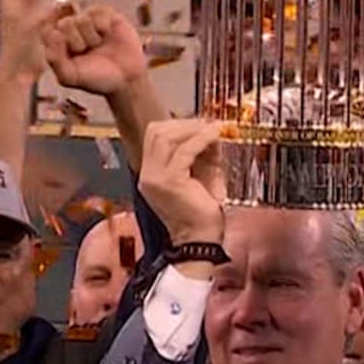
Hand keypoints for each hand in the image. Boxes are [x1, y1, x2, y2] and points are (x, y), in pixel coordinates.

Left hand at [44, 5, 149, 96]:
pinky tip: (106, 34)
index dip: (55, 37)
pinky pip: (98, 11)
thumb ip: (55, 61)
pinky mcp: (106, 15)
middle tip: (85, 51)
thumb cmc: (96, 78)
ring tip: (97, 45)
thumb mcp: (70, 76)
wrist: (126, 79)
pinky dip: (102, 25)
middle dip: (76, 41)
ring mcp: (89, 20)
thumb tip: (53, 34)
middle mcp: (72, 28)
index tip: (66, 49)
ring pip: (82, 18)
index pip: (47, 29)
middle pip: (65, 23)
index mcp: (58, 41)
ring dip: (91, 36)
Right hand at [138, 119, 224, 246]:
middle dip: (185, 123)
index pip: (154, 135)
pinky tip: (215, 137)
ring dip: (192, 129)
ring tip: (213, 131)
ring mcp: (154, 178)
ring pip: (165, 137)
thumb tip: (211, 130)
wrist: (201, 240)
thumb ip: (202, 152)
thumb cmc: (203, 213)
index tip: (202, 124)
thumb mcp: (202, 175)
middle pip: (156, 131)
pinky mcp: (168, 182)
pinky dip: (201, 139)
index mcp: (151, 173)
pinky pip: (184, 151)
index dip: (179, 124)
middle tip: (208, 125)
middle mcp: (148, 174)